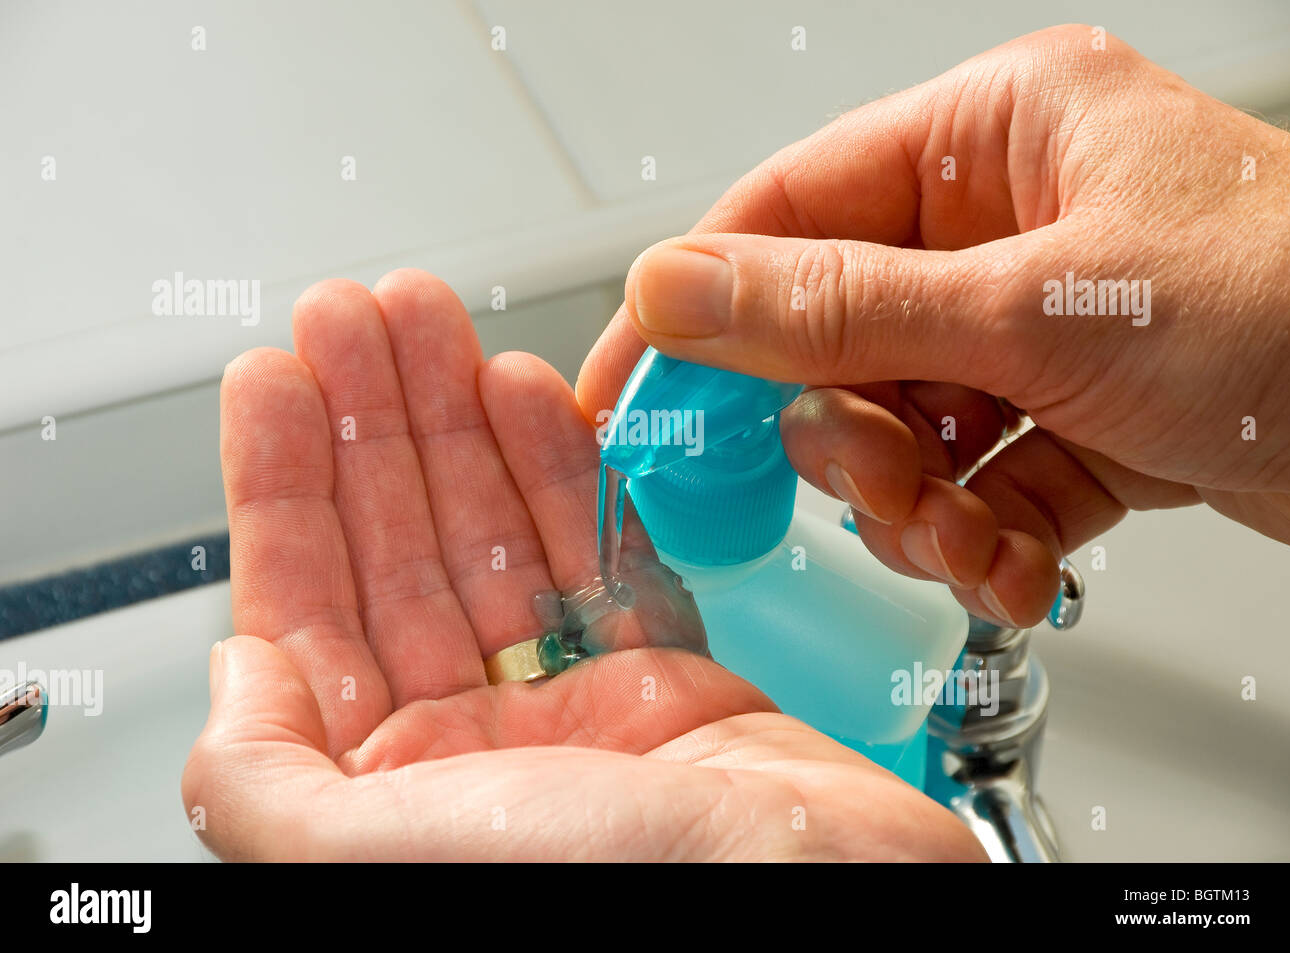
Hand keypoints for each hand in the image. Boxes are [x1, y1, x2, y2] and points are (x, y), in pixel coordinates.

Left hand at [183, 270, 981, 860]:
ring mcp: (572, 714)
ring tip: (431, 324)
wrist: (820, 912)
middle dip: (375, 423)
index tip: (276, 378)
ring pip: (498, 536)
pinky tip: (526, 394)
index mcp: (389, 797)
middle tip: (357, 316)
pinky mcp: (667, 684)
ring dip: (461, 422)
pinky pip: (600, 552)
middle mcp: (475, 754)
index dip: (285, 484)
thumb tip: (237, 672)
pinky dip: (561, 469)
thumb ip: (262, 779)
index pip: (309, 611)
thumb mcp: (373, 857)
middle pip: (402, 553)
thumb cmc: (612, 906)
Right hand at [578, 24, 1289, 629]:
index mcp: (997, 137)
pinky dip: (979, 534)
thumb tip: (683, 288)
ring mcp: (1040, 328)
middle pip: (840, 336)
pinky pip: (973, 481)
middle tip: (871, 472)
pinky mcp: (1074, 417)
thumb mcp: (1036, 305)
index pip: (791, 210)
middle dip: (849, 430)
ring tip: (963, 528)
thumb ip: (838, 306)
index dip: (702, 300)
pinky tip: (1011, 557)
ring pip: (902, 426)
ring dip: (916, 501)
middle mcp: (1011, 227)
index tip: (639, 379)